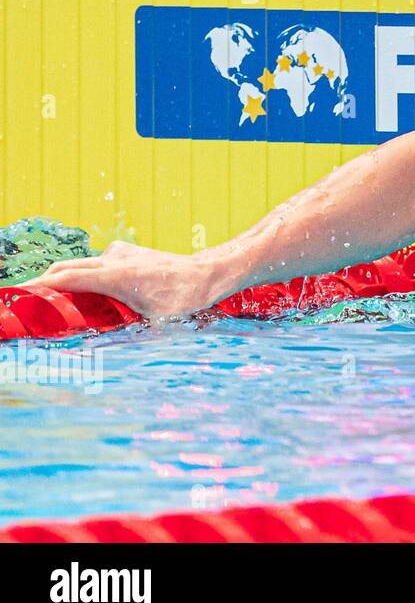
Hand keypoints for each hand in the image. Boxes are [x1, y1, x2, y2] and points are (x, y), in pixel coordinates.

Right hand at [21, 241, 223, 321]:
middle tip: (27, 300)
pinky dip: (86, 274)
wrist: (206, 273)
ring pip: (81, 264)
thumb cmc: (182, 300)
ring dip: (66, 279)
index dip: (39, 287)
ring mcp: (120, 252)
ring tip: (54, 300)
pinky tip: (90, 292)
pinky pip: (97, 262)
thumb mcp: (152, 322)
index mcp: (115, 276)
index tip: (19, 294)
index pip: (66, 279)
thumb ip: (123, 329)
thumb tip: (101, 350)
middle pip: (66, 268)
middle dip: (43, 283)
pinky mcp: (126, 251)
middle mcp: (113, 259)